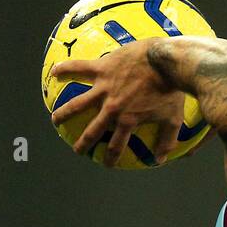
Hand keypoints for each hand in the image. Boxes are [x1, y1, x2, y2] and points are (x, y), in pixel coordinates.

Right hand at [50, 41, 188, 166]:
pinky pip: (79, 68)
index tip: (106, 164)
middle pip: (92, 130)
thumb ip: (166, 140)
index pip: (116, 147)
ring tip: (55, 120)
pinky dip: (65, 69)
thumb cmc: (172, 90)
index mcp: (127, 121)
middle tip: (77, 150)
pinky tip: (54, 72)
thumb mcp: (172, 119)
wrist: (166, 61)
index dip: (110, 159)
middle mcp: (111, 108)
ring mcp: (104, 88)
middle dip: (83, 143)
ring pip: (77, 103)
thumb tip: (161, 159)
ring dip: (64, 113)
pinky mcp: (102, 68)